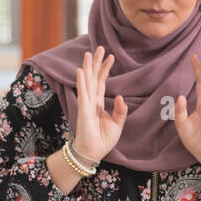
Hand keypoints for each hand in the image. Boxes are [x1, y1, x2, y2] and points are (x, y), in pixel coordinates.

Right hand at [72, 46, 127, 162]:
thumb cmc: (103, 140)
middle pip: (94, 77)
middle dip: (96, 62)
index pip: (102, 82)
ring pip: (87, 81)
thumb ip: (120, 111)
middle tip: (100, 47)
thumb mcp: (117, 124)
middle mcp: (91, 101)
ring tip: (89, 53)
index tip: (111, 56)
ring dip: (87, 67)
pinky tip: (80, 70)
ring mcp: (86, 104)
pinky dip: (81, 81)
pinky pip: (83, 93)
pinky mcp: (83, 110)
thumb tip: (121, 97)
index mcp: (99, 104)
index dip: (105, 69)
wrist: (93, 152)